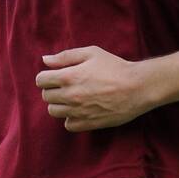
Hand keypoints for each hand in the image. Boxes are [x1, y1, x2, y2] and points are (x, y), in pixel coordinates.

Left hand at [36, 47, 150, 130]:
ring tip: (73, 98)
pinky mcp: (88, 123)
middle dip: (53, 89)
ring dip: (60, 104)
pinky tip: (80, 110)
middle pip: (46, 96)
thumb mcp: (91, 53)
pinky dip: (71, 118)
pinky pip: (68, 124)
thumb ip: (65, 56)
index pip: (41, 80)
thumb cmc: (115, 67)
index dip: (47, 77)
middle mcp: (70, 95)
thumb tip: (45, 60)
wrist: (137, 87)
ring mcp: (78, 111)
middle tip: (67, 86)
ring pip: (54, 111)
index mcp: (69, 76)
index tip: (56, 76)